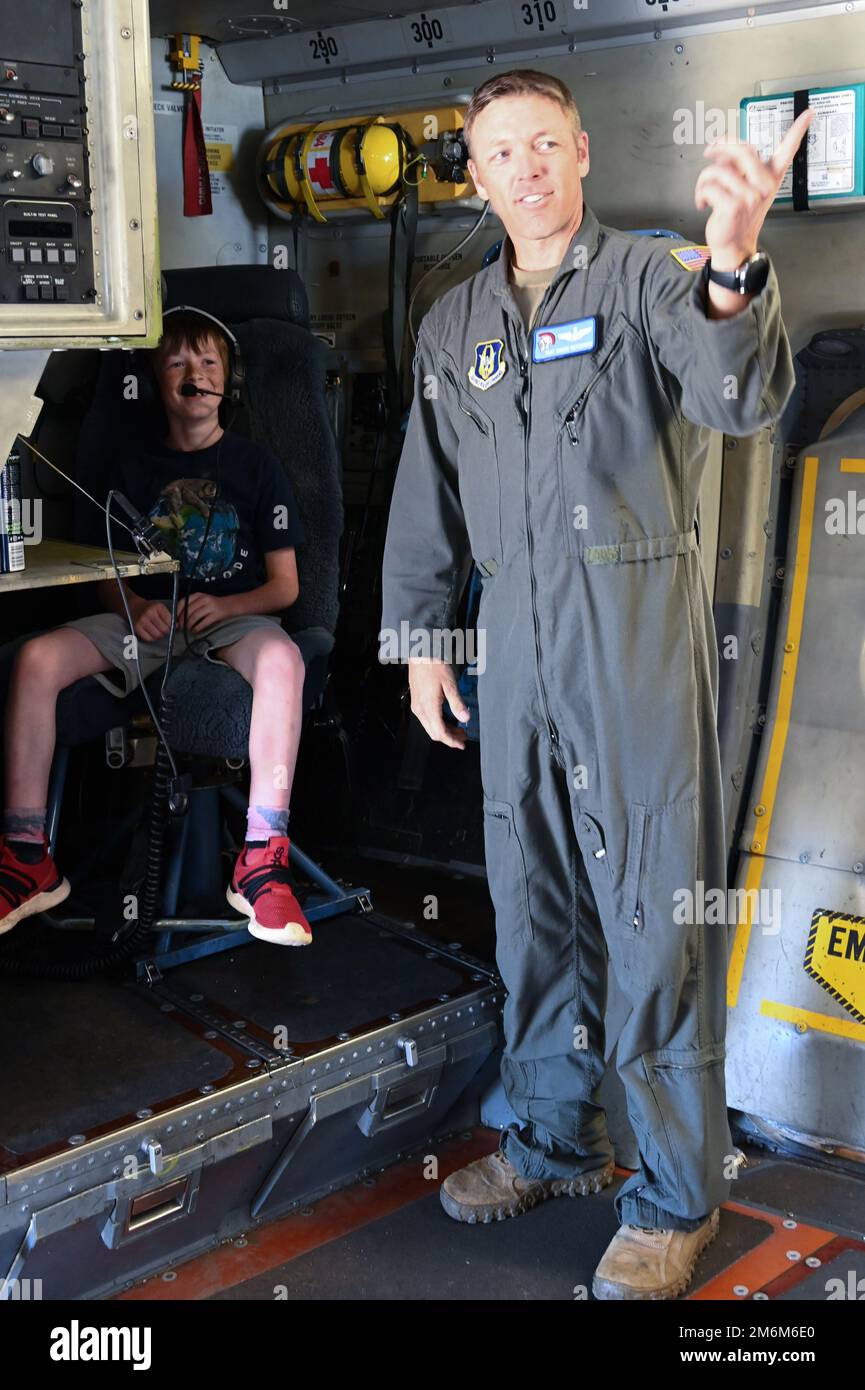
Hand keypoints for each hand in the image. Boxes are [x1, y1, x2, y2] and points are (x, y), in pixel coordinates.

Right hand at [133, 601, 172, 642]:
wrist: (134, 606)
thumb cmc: (149, 608)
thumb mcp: (160, 608)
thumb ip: (169, 616)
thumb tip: (177, 626)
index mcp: (157, 607)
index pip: (169, 621)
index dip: (173, 626)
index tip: (173, 627)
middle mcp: (149, 613)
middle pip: (164, 629)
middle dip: (167, 631)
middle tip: (166, 630)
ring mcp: (142, 621)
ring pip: (157, 635)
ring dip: (160, 635)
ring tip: (159, 632)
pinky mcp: (137, 627)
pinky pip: (149, 638)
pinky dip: (153, 638)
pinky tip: (153, 634)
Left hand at [176, 591, 235, 632]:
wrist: (232, 604)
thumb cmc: (215, 604)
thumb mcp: (203, 600)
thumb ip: (192, 605)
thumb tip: (179, 617)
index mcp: (199, 595)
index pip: (183, 602)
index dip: (177, 612)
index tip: (175, 619)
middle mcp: (204, 599)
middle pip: (188, 610)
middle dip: (182, 621)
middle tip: (180, 627)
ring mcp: (211, 606)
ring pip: (194, 617)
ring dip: (189, 625)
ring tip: (188, 629)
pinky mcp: (216, 614)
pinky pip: (203, 622)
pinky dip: (197, 628)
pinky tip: (195, 630)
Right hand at [407, 658, 470, 749]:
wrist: (421, 654)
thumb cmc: (435, 666)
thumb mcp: (450, 684)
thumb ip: (457, 703)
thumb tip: (465, 719)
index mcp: (428, 707)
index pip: (440, 733)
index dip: (451, 741)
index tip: (462, 744)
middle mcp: (420, 710)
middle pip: (434, 733)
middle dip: (449, 738)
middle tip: (463, 737)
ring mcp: (417, 706)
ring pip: (430, 727)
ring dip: (445, 730)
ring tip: (459, 729)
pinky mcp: (417, 702)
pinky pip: (427, 719)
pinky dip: (439, 723)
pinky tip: (449, 719)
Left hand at [695, 108, 813, 265]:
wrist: (733, 246)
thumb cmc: (736, 217)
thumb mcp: (744, 189)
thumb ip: (738, 168)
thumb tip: (722, 151)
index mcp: (770, 178)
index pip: (787, 152)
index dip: (798, 131)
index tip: (808, 113)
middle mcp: (763, 186)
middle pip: (743, 150)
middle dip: (721, 146)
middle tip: (710, 150)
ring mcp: (750, 196)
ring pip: (718, 170)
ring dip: (704, 180)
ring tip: (705, 192)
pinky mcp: (733, 206)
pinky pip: (709, 187)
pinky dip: (700, 194)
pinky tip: (703, 204)